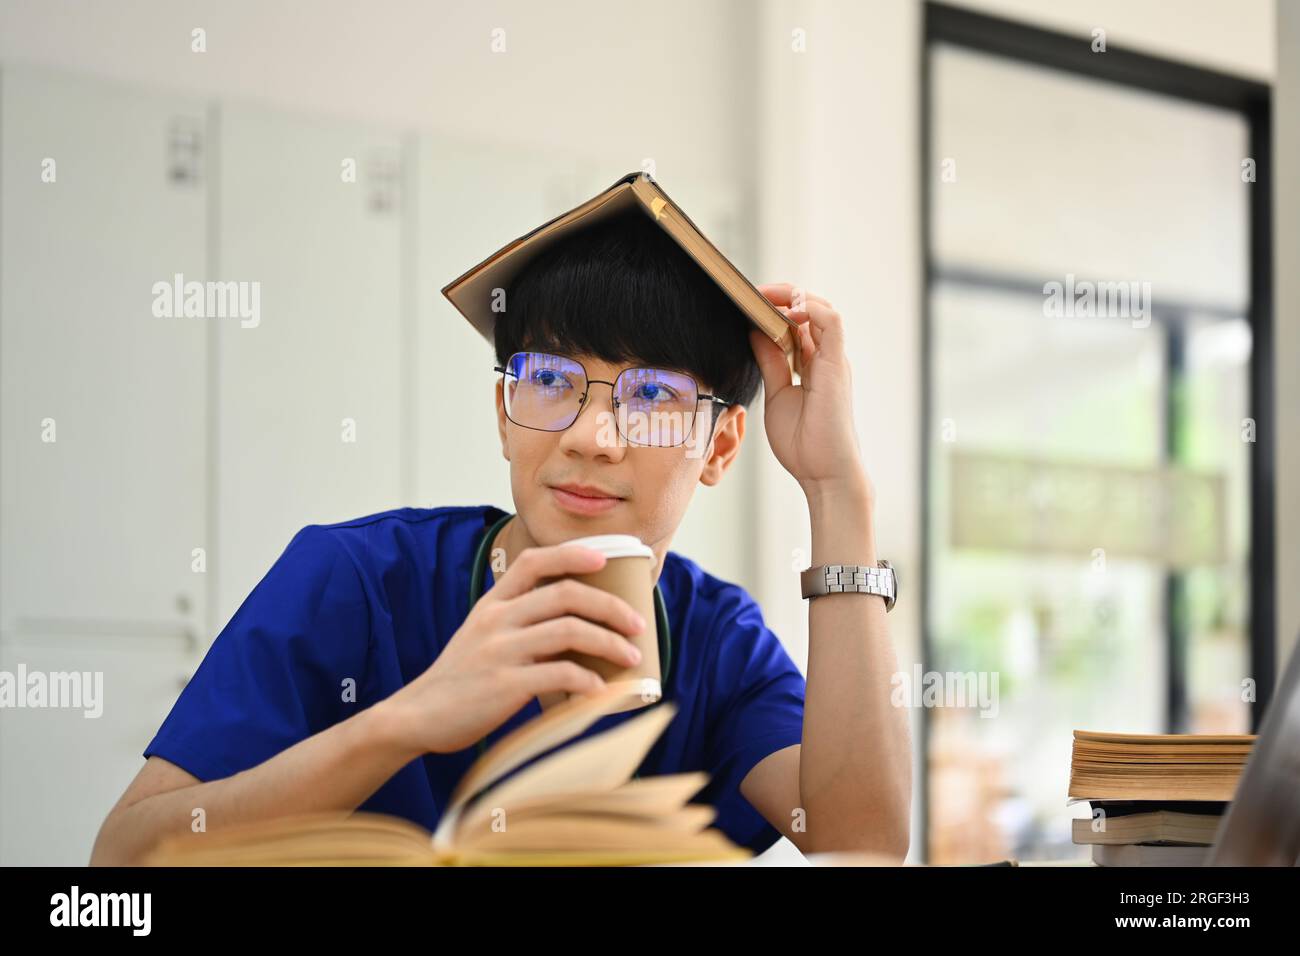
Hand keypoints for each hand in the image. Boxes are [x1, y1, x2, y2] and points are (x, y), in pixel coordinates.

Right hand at [378, 544, 646, 756]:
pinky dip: (587, 680)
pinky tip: (601, 689)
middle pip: (565, 594)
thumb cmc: (460, 677)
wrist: (418, 715)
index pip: (534, 561)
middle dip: (610, 605)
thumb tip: (574, 620)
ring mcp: (500, 651)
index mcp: (493, 603)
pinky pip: (558, 674)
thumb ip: (516, 620)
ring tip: (630, 656)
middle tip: (637, 623)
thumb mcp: (481, 633)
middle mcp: (497, 620)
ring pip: (568, 631)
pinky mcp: (505, 685)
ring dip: (608, 642)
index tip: (604, 558)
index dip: (573, 554)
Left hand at [749, 283, 869, 498]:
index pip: (798, 325)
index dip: (776, 309)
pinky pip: (831, 323)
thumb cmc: (805, 445)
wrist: (825, 474)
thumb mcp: (777, 396)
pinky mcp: (838, 366)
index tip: (749, 304)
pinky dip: (811, 308)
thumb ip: (770, 364)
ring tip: (766, 296)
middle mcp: (826, 359)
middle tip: (753, 293)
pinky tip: (788, 309)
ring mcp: (834, 361)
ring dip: (794, 297)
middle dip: (782, 296)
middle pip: (809, 311)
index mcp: (813, 366)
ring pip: (821, 310)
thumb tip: (755, 335)